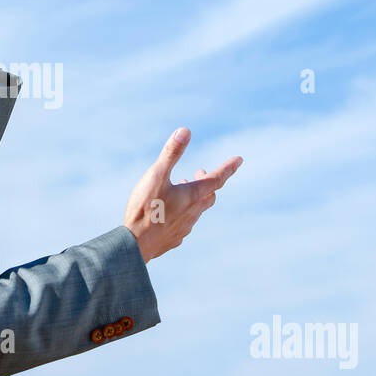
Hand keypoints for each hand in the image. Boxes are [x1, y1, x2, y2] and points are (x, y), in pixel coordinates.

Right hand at [122, 127, 241, 263]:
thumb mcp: (156, 175)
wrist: (136, 244)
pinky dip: (182, 213)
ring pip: (197, 210)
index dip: (228, 168)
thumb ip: (171, 153)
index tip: (239, 160)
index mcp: (193, 195)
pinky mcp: (174, 238)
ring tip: (182, 187)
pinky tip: (170, 212)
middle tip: (200, 172)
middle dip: (208, 182)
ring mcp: (185, 227)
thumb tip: (185, 131)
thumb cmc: (146, 208)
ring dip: (194, 197)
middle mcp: (193, 212)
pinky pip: (184, 223)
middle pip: (209, 196)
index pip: (217, 179)